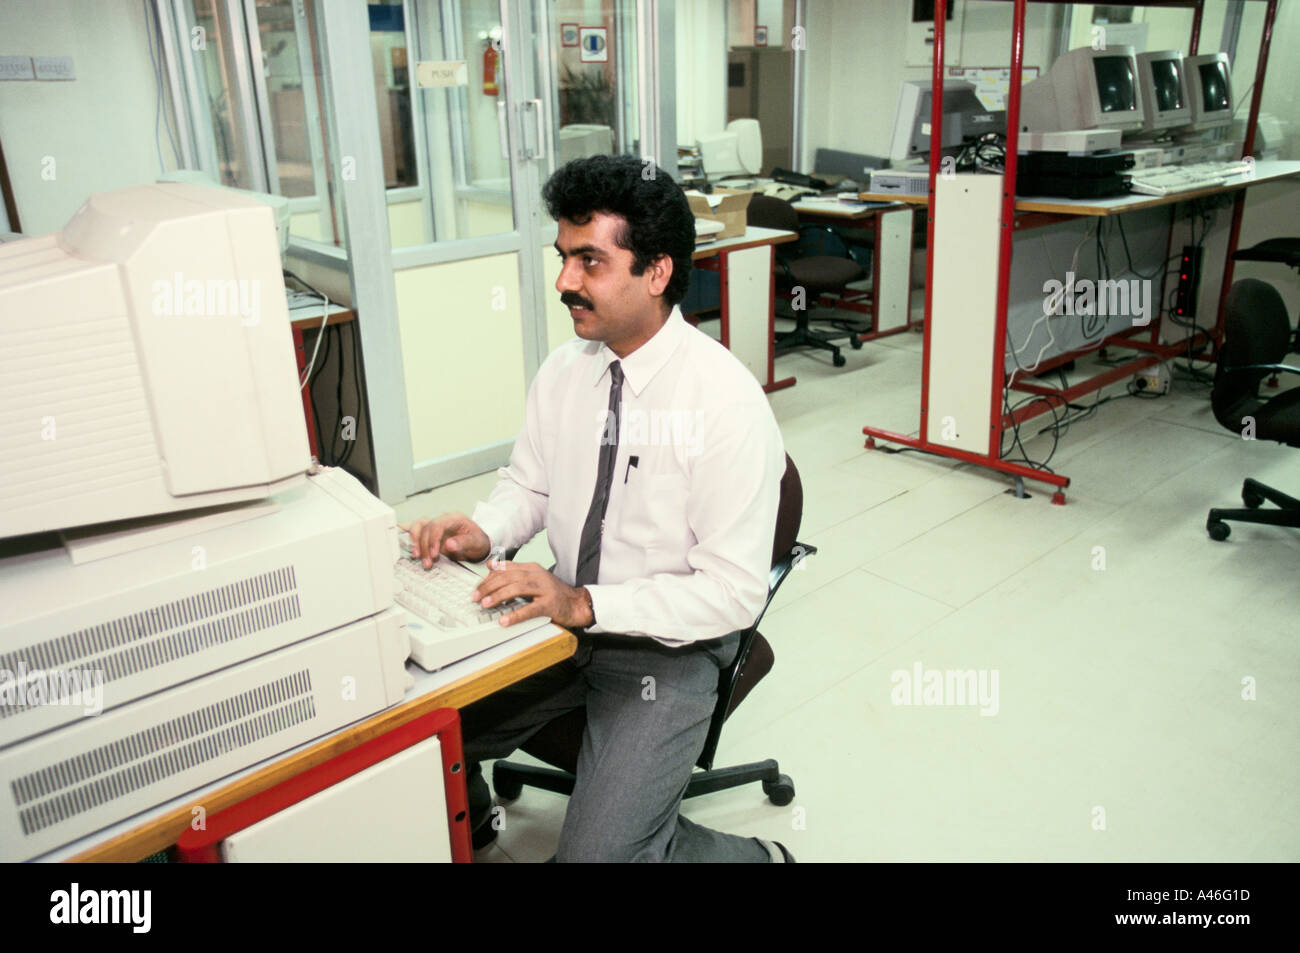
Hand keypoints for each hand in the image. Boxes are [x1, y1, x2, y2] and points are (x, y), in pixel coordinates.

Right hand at [398, 513, 490, 567]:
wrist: (477, 544)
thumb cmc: (478, 541)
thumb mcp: (476, 542)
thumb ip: (463, 542)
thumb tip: (449, 544)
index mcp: (454, 518)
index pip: (438, 524)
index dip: (433, 539)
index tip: (434, 554)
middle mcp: (442, 520)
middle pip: (426, 527)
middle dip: (424, 545)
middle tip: (427, 561)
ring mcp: (435, 526)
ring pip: (418, 527)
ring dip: (415, 542)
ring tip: (417, 556)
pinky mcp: (430, 534)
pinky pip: (417, 529)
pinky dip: (409, 534)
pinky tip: (401, 536)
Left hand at [471, 561, 593, 629]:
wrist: (577, 603)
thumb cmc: (553, 593)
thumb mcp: (533, 579)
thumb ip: (515, 572)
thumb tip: (492, 567)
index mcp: (532, 568)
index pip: (506, 569)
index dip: (489, 578)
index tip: (477, 588)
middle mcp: (538, 575)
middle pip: (508, 577)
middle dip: (489, 587)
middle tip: (476, 597)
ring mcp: (545, 589)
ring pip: (517, 589)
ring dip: (498, 596)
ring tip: (485, 604)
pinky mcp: (550, 604)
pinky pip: (530, 609)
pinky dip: (515, 615)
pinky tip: (504, 620)